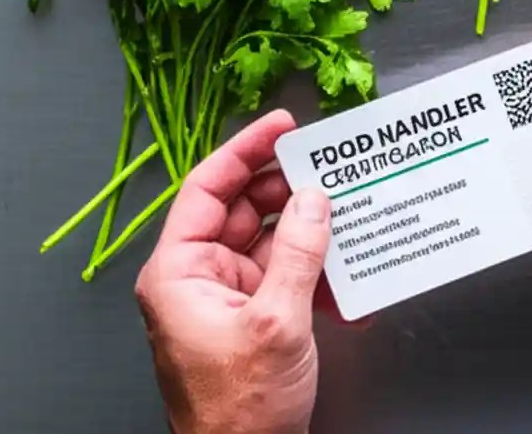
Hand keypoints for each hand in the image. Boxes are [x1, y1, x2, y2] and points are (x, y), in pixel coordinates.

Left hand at [134, 110, 333, 433]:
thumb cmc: (239, 411)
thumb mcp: (277, 323)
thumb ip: (300, 254)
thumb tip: (316, 200)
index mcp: (180, 271)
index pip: (209, 189)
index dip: (246, 150)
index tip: (283, 126)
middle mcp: (199, 279)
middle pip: (246, 211)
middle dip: (292, 193)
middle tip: (332, 172)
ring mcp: (228, 299)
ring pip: (274, 244)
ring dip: (314, 238)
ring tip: (351, 223)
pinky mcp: (255, 319)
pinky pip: (288, 279)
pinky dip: (319, 278)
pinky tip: (349, 283)